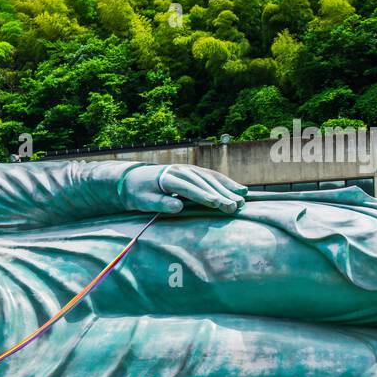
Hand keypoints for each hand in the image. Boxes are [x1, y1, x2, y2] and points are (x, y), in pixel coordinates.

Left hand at [123, 164, 246, 214]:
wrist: (134, 179)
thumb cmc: (138, 193)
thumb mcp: (143, 201)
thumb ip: (159, 203)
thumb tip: (177, 207)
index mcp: (166, 177)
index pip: (187, 187)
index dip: (201, 195)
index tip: (215, 203)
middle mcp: (180, 170)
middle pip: (202, 182)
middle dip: (219, 194)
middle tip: (234, 207)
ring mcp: (188, 169)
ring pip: (210, 178)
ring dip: (227, 188)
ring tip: (241, 200)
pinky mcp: (194, 172)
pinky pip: (212, 176)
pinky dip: (226, 182)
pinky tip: (239, 190)